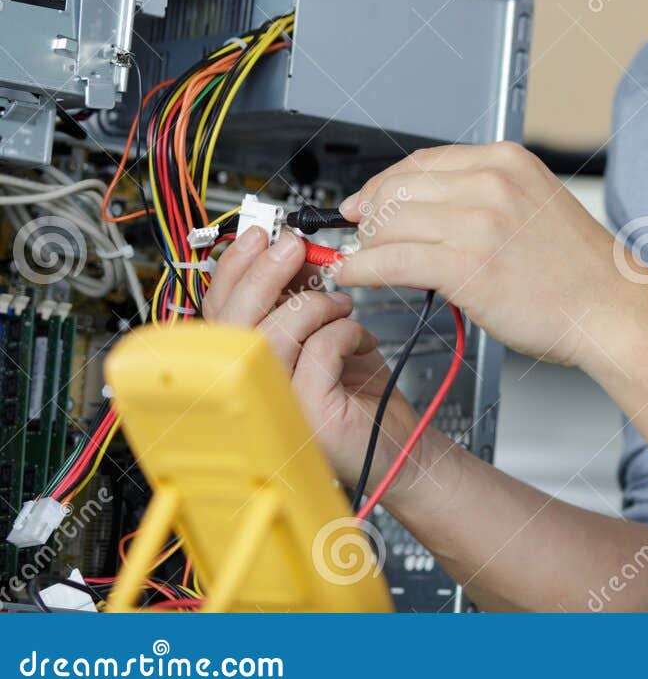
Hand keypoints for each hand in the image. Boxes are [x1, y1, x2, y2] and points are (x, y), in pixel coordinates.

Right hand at [203, 227, 455, 506]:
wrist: (400, 443)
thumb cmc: (358, 391)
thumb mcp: (321, 332)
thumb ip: (296, 298)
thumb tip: (288, 250)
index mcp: (242, 366)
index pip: (215, 314)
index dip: (232, 270)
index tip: (259, 236)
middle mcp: (248, 390)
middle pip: (230, 324)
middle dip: (263, 274)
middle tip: (293, 246)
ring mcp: (274, 407)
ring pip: (270, 335)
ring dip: (311, 304)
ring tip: (340, 305)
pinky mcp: (308, 416)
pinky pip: (317, 353)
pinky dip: (343, 332)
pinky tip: (359, 338)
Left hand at [329, 141, 641, 366]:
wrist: (612, 308)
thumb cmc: (580, 270)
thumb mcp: (536, 204)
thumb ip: (486, 197)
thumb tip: (425, 208)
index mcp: (507, 162)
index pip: (423, 162)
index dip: (383, 183)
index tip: (366, 202)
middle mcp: (491, 183)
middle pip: (398, 187)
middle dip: (368, 214)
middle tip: (358, 236)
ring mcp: (479, 223)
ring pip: (389, 222)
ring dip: (364, 244)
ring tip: (360, 261)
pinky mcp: (467, 267)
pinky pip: (391, 260)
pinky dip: (362, 268)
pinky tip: (356, 276)